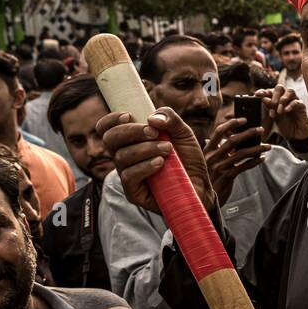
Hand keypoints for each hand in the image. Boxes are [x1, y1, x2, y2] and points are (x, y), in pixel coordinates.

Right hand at [98, 107, 214, 213]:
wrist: (200, 185)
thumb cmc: (188, 159)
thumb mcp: (183, 133)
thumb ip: (170, 119)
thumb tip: (151, 118)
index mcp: (130, 140)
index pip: (106, 128)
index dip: (111, 120)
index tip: (128, 115)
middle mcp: (124, 157)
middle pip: (109, 139)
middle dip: (131, 131)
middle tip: (154, 133)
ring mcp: (127, 175)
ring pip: (121, 157)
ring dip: (146, 149)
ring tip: (168, 149)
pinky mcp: (133, 193)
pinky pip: (129, 176)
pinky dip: (144, 166)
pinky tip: (160, 163)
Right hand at [205, 117, 268, 204]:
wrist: (203, 199)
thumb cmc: (210, 178)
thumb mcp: (211, 162)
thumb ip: (221, 152)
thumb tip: (241, 140)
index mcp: (206, 151)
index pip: (218, 132)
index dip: (231, 124)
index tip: (244, 119)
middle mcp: (212, 157)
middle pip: (232, 140)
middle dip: (249, 133)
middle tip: (261, 129)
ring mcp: (219, 167)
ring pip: (242, 153)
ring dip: (257, 148)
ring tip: (268, 146)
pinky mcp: (227, 177)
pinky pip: (244, 166)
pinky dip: (255, 161)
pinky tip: (262, 158)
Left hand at [258, 84, 307, 141]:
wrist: (295, 135)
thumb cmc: (284, 124)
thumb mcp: (274, 116)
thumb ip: (269, 107)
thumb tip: (263, 98)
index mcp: (277, 99)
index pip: (270, 90)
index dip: (263, 91)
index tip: (257, 94)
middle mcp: (285, 97)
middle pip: (280, 88)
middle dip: (274, 96)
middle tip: (272, 105)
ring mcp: (294, 100)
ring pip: (290, 91)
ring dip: (283, 99)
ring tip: (279, 110)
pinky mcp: (301, 106)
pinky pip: (297, 102)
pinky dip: (291, 105)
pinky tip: (286, 111)